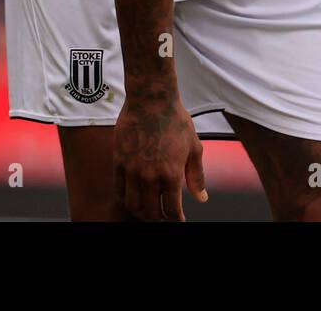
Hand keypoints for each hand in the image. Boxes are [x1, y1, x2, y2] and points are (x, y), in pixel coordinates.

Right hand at [113, 91, 207, 220]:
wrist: (151, 100)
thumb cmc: (176, 121)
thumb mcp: (194, 147)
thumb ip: (196, 176)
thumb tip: (202, 198)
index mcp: (172, 174)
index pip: (172, 209)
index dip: (176, 219)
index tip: (178, 219)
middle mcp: (151, 176)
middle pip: (151, 212)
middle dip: (159, 219)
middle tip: (163, 216)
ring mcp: (132, 171)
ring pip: (133, 205)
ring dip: (141, 212)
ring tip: (148, 210)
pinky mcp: (118, 162)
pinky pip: (118, 191)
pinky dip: (125, 199)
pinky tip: (132, 197)